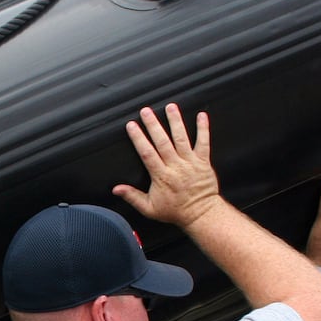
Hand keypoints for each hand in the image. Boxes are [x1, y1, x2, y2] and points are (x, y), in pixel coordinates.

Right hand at [112, 104, 220, 228]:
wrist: (200, 214)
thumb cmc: (175, 211)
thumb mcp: (149, 208)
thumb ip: (132, 197)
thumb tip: (116, 189)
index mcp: (161, 176)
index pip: (147, 153)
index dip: (139, 138)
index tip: (132, 125)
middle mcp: (175, 166)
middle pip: (162, 141)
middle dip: (153, 125)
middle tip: (146, 111)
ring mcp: (190, 162)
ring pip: (181, 138)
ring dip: (175, 121)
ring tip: (170, 107)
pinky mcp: (203, 161)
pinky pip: (203, 142)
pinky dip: (203, 129)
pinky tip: (201, 115)